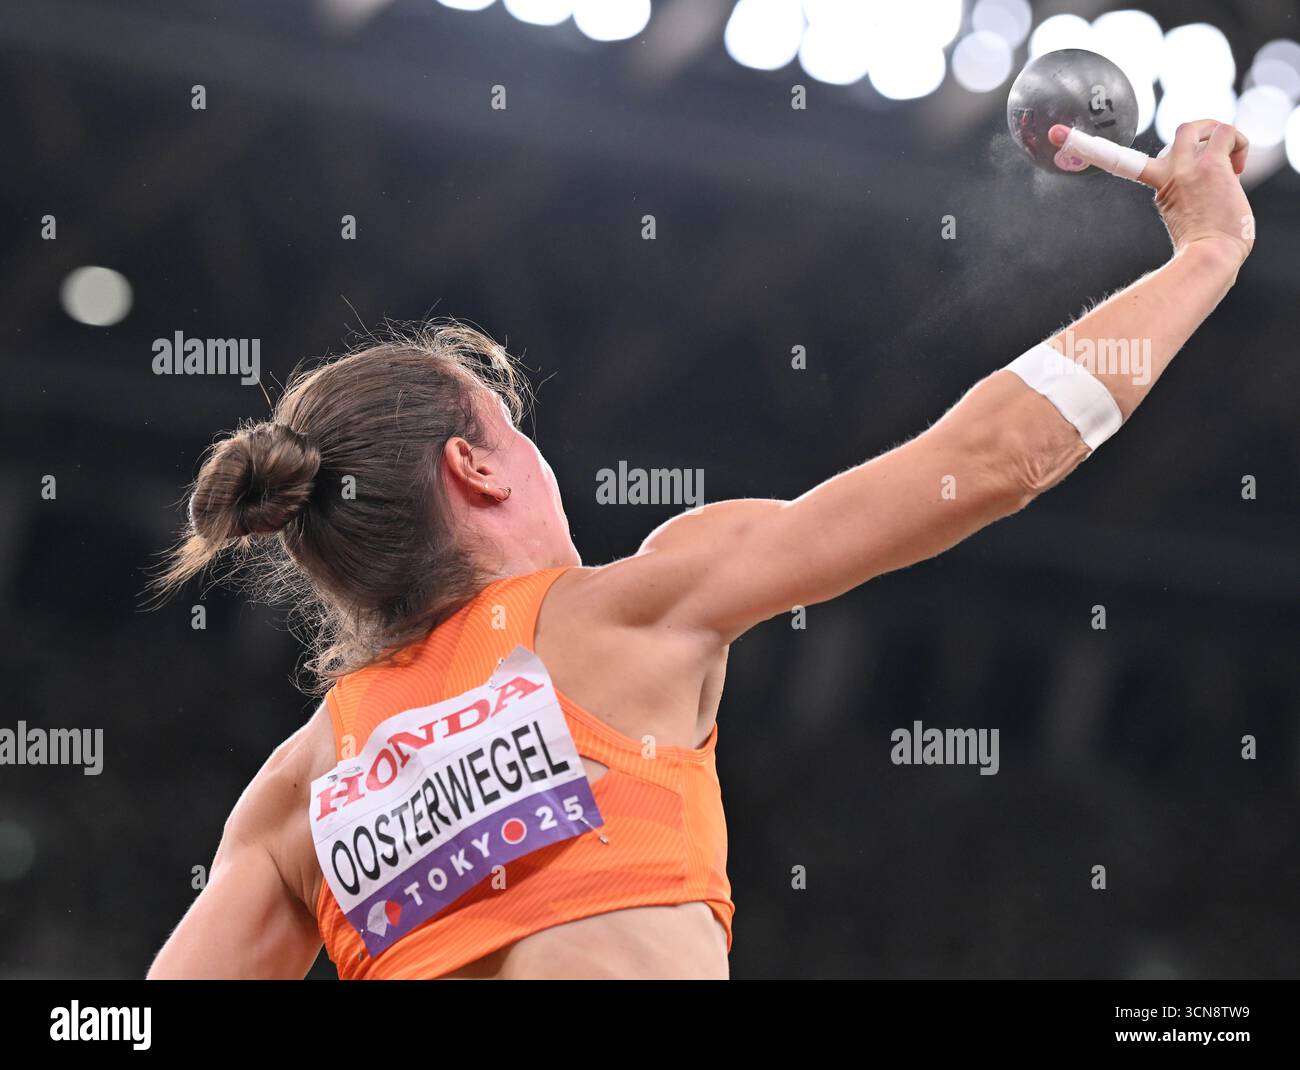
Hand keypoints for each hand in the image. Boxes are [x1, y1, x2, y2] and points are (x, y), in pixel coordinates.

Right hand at [1049, 119, 1254, 268]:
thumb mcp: (1187, 220)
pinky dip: (1239, 142)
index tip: (1058, 134)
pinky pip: (1226, 131)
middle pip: (1181, 131)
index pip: (1118, 163)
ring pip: (1203, 125)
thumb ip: (1189, 202)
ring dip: (1223, 137)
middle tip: (1218, 160)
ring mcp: (1187, 168)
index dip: (1086, 147)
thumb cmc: (1206, 250)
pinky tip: (1237, 168)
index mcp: (1159, 187)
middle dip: (1204, 136)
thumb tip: (1211, 212)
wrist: (1211, 258)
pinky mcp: (1209, 165)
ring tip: (1231, 167)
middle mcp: (1169, 173)